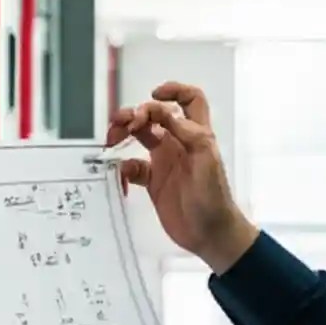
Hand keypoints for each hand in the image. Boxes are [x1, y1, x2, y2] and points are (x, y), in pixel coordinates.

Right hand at [109, 81, 258, 274]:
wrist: (210, 234)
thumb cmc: (213, 196)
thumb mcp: (205, 160)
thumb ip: (189, 134)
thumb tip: (164, 113)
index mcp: (195, 134)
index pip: (189, 100)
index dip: (173, 90)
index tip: (153, 96)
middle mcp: (178, 143)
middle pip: (155, 116)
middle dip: (137, 112)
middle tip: (126, 123)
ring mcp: (164, 162)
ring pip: (140, 136)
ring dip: (124, 133)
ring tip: (112, 139)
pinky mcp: (153, 182)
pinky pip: (133, 167)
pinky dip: (124, 166)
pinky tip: (122, 172)